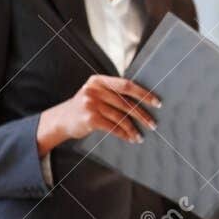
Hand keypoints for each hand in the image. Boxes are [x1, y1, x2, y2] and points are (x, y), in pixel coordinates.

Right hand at [36, 74, 159, 155]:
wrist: (61, 120)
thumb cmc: (85, 107)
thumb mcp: (96, 93)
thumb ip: (113, 93)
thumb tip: (144, 100)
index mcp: (98, 80)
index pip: (126, 85)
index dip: (144, 94)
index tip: (157, 102)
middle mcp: (94, 90)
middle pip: (125, 102)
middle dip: (142, 115)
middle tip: (153, 124)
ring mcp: (90, 103)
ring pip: (120, 117)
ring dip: (133, 129)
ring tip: (141, 136)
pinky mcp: (89, 118)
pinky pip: (112, 127)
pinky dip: (123, 134)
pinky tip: (130, 138)